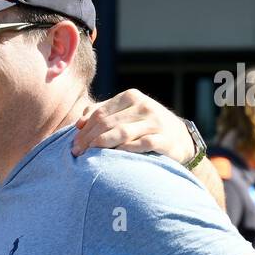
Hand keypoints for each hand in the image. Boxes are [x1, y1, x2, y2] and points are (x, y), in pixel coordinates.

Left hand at [71, 89, 194, 164]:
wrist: (181, 138)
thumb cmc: (146, 127)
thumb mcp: (126, 114)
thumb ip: (103, 113)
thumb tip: (79, 122)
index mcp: (131, 97)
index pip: (100, 113)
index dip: (84, 129)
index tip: (73, 144)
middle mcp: (144, 106)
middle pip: (108, 123)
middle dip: (88, 139)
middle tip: (76, 152)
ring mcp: (155, 122)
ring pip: (122, 132)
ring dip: (102, 145)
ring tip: (88, 155)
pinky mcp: (164, 139)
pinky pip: (141, 145)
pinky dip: (125, 150)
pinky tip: (113, 157)